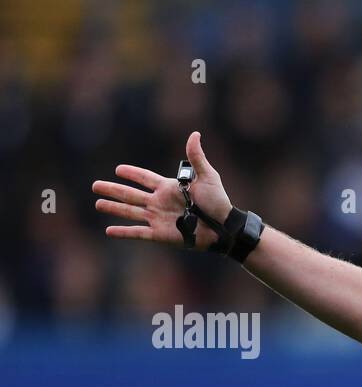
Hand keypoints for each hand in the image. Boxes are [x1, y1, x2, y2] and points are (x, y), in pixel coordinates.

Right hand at [92, 131, 233, 248]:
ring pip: (130, 211)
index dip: (132, 173)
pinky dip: (123, 232)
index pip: (145, 178)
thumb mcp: (207, 176)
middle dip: (113, 190)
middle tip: (95, 186)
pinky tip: (109, 231)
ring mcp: (159, 218)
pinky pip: (138, 232)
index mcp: (168, 188)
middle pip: (130, 194)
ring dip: (113, 208)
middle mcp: (160, 203)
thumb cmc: (218, 202)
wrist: (224, 227)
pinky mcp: (161, 234)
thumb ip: (196, 157)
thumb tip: (195, 134)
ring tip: (98, 204)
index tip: (119, 169)